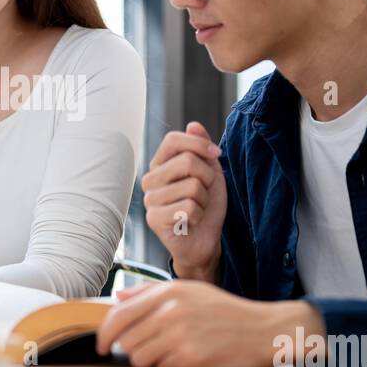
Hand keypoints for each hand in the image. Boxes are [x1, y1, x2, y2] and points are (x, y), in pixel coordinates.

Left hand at [94, 279, 325, 366]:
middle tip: (151, 350)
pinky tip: (187, 359)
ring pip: (140, 358)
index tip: (102, 345)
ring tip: (172, 354)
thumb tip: (117, 298)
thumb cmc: (225, 312)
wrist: (264, 330)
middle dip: (133, 349)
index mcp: (168, 292)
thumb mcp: (190, 291)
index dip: (104, 334)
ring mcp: (181, 333)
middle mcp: (171, 310)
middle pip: (126, 340)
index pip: (118, 314)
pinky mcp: (191, 356)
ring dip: (150, 361)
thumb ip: (150, 293)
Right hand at [141, 121, 226, 280]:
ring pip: (192, 187)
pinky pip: (188, 208)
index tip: (216, 155)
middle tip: (205, 191)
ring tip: (197, 208)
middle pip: (187, 161)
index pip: (173, 140)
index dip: (199, 144)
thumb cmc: (206, 206)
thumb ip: (201, 148)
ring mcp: (150, 199)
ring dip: (204, 200)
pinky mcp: (155, 219)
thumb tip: (193, 125)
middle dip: (207, 177)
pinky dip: (199, 215)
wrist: (204, 241)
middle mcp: (150, 179)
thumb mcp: (210, 172)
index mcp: (160, 164)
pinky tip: (191, 221)